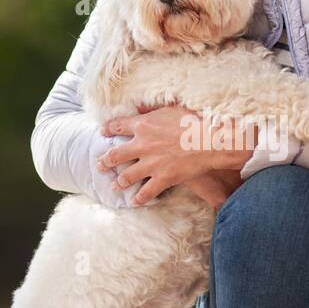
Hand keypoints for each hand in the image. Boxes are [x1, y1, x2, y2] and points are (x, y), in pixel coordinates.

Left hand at [97, 104, 254, 206]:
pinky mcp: (162, 178)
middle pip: (116, 154)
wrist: (208, 140)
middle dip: (106, 161)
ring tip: (115, 185)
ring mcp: (151, 164)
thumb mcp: (170, 107)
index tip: (103, 132)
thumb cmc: (193, 120)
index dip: (108, 129)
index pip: (118, 126)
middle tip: (100, 164)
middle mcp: (142, 145)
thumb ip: (152, 108)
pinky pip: (147, 192)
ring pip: (127, 175)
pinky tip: (135, 201)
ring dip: (119, 181)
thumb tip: (140, 106)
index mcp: (143, 125)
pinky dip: (140, 198)